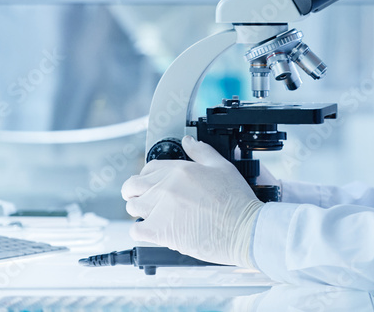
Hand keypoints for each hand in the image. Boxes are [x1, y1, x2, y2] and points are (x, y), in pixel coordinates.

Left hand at [121, 135, 263, 266]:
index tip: (154, 183)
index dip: (148, 176)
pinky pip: (135, 229)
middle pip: (131, 186)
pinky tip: (153, 229)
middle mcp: (166, 187)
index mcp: (179, 170)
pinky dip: (140, 230)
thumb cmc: (236, 201)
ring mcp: (160, 209)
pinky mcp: (158, 231)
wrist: (242, 229)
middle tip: (146, 198)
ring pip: (131, 206)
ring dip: (140, 210)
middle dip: (135, 191)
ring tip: (153, 214)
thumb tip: (188, 142)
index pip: (148, 168)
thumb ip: (202, 152)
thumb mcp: (222, 167)